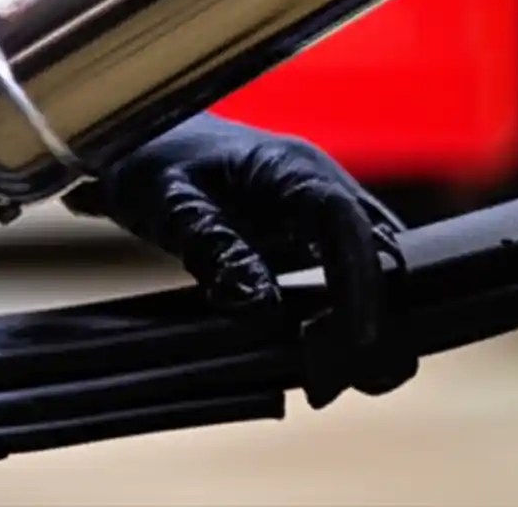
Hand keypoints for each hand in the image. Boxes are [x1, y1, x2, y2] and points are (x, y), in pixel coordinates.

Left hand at [63, 113, 403, 351]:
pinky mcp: (308, 231)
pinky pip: (344, 271)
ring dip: (360, 318)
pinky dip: (340, 313)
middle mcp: (318, 182)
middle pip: (377, 248)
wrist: (140, 141)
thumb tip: (263, 307)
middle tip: (344, 377)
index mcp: (286, 165)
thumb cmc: (147, 160)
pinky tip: (317, 354)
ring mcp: (319, 206)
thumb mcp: (170, 205)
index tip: (358, 340)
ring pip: (370, 264)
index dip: (361, 282)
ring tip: (329, 377)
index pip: (345, 222)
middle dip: (374, 313)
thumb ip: (214, 248)